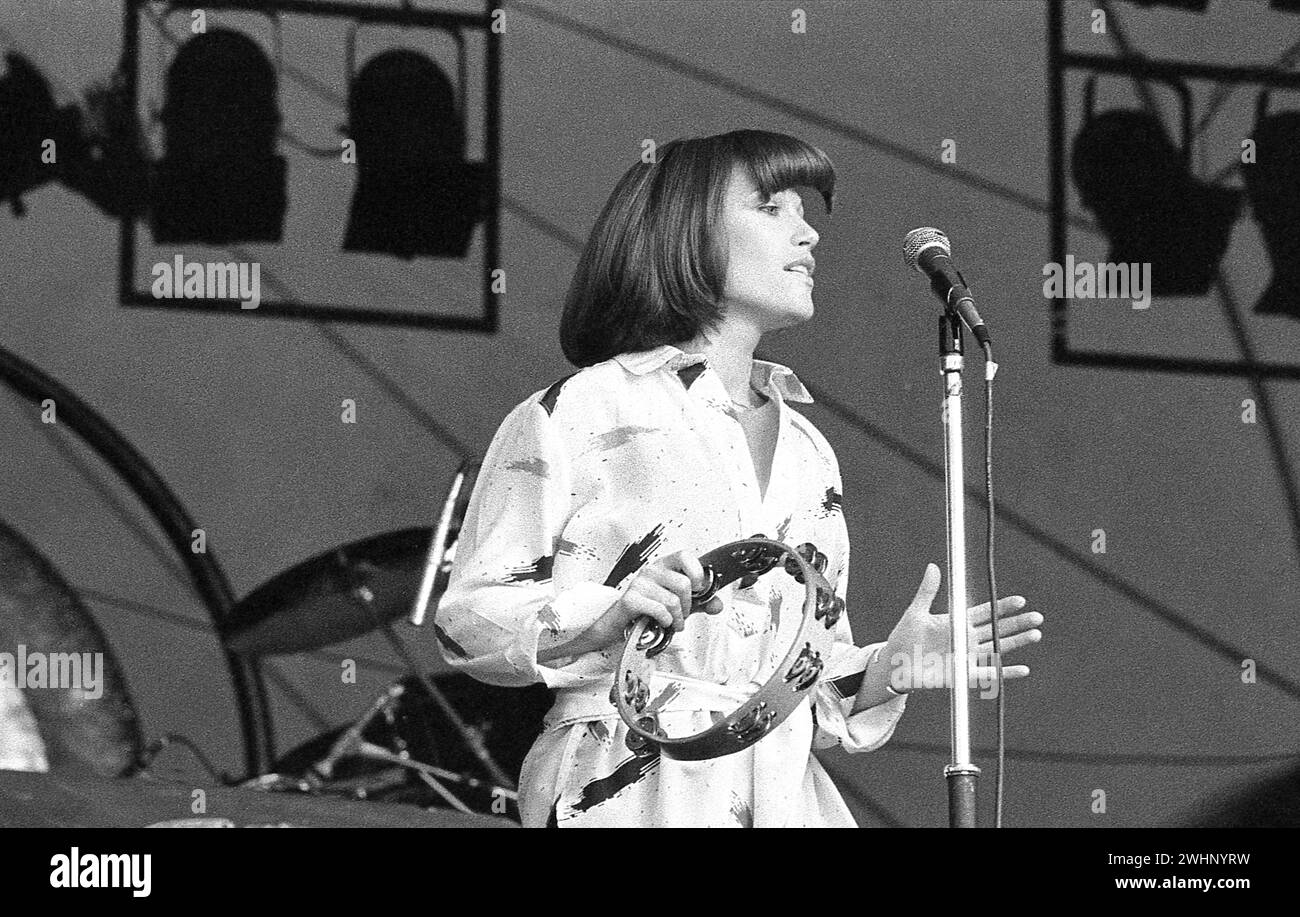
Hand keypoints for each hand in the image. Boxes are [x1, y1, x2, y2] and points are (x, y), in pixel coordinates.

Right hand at [575, 549, 724, 652]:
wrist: (619, 625)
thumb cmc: (649, 610)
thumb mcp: (680, 605)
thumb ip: (700, 603)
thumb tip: (718, 605)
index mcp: (663, 566)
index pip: (685, 555)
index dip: (697, 572)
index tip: (699, 590)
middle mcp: (651, 570)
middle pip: (684, 584)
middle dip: (689, 606)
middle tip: (683, 616)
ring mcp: (639, 583)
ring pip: (673, 601)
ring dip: (678, 619)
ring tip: (673, 623)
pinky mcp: (630, 600)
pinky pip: (659, 610)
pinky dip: (665, 621)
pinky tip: (662, 624)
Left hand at [877, 563, 1042, 694]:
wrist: (895, 663)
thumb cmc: (905, 636)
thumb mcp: (916, 612)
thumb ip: (927, 591)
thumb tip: (933, 566)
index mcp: (957, 622)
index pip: (985, 612)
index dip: (1002, 607)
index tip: (1020, 601)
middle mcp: (966, 639)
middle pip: (997, 629)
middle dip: (1017, 623)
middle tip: (1038, 617)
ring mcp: (967, 656)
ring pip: (998, 648)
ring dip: (1016, 642)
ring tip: (1036, 634)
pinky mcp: (963, 674)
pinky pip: (989, 674)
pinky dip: (1005, 672)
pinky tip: (1023, 669)